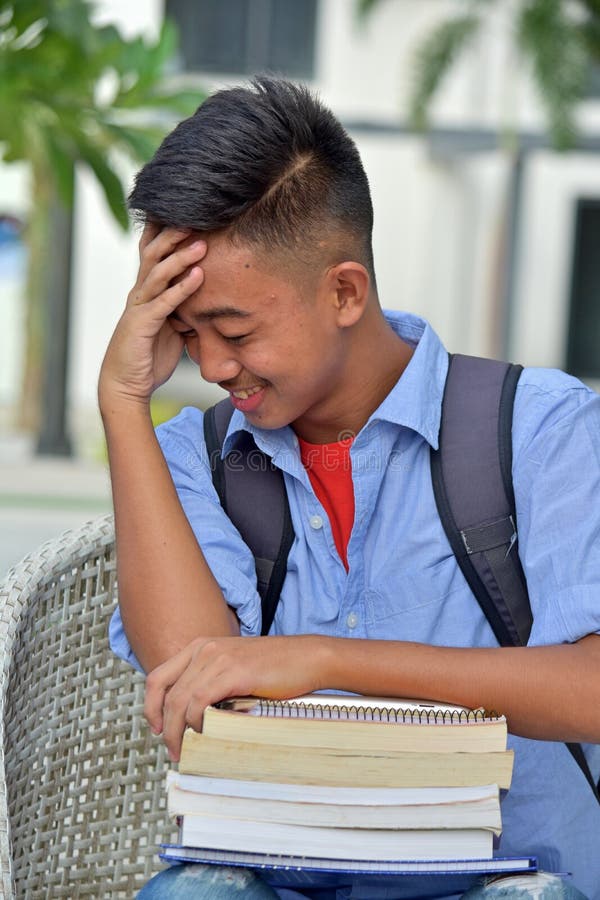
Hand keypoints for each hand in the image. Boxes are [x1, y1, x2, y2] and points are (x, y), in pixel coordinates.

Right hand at [98, 224, 206, 408]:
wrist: (126, 385)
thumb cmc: (149, 356)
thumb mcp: (173, 327)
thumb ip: (185, 309)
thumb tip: (209, 299)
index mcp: (147, 291)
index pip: (153, 254)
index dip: (165, 233)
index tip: (186, 213)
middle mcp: (140, 293)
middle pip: (153, 255)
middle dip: (173, 235)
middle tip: (196, 217)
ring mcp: (139, 307)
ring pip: (158, 273)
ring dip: (181, 257)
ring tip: (202, 244)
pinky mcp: (142, 324)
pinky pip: (164, 302)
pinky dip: (182, 288)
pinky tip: (198, 277)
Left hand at [144, 634, 328, 760]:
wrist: (309, 658)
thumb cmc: (277, 668)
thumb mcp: (234, 669)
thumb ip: (211, 683)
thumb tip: (192, 716)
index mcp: (201, 646)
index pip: (158, 677)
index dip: (151, 706)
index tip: (157, 728)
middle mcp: (204, 649)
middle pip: (166, 693)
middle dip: (165, 727)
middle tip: (173, 750)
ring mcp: (218, 658)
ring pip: (180, 700)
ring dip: (178, 732)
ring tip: (186, 751)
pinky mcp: (233, 671)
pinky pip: (201, 702)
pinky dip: (197, 723)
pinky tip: (206, 734)